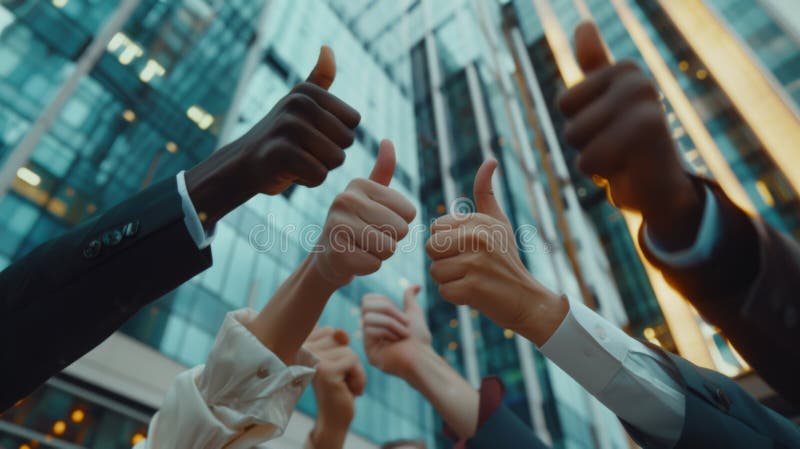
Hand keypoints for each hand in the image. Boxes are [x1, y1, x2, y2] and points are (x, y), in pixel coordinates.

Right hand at [185, 46, 360, 226]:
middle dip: (330, 154)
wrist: (243, 163)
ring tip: (298, 160)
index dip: (338, 136)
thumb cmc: (280, 135)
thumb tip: (327, 48)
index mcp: (308, 91)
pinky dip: (308, 181)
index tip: (314, 136)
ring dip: (320, 168)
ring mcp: (289, 127)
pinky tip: (290, 173)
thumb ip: (319, 79)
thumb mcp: (299, 102)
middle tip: (304, 151)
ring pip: (336, 159)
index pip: (353, 121)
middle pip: (347, 141)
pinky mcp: (282, 154)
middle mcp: (298, 104)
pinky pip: (319, 175)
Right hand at [304, 327, 365, 448]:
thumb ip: (338, 339)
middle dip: (346, 359)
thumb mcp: (338, 357)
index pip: (329, 331)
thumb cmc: (337, 387)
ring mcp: (311, 360)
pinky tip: (347, 390)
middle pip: (338, 338)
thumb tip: (340, 332)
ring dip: (354, 370)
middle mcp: (300, 351)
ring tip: (342, 385)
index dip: (338, 350)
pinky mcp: (325, 371)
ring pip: (348, 350)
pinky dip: (358, 377)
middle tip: (338, 378)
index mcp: (300, 346)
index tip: (330, 369)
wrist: (334, 418)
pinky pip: (353, 361)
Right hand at [310, 139, 416, 286]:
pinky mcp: (336, 252)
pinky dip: (368, 267)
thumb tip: (388, 141)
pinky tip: (353, 259)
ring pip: (389, 248)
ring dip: (380, 254)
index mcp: (360, 184)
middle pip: (400, 230)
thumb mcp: (369, 197)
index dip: (399, 223)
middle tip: (368, 237)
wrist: (327, 257)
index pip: (409, 212)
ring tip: (361, 247)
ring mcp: (338, 225)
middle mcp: (346, 199)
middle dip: (390, 240)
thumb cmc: (356, 225)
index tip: (376, 221)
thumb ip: (382, 171)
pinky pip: (374, 264)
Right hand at [362, 285, 430, 377]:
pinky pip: (369, 331)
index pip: (367, 299)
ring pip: (367, 318)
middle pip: (365, 304)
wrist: (423, 358)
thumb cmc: (420, 338)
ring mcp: (369, 342)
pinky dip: (387, 333)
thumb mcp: (414, 313)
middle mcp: (371, 330)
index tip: (400, 311)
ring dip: (391, 323)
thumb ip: (410, 299)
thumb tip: (417, 285)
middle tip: (404, 322)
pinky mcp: (369, 353)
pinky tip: (396, 341)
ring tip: (404, 334)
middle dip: (388, 310)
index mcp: (378, 320)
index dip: (383, 301)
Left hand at [426, 160, 567, 345]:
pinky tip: (475, 293)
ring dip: (449, 280)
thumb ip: (486, 193)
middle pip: (431, 248)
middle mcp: (479, 238)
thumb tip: (490, 160)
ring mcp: (476, 263)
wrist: (527, 300)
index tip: (467, 250)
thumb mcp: (498, 222)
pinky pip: (443, 291)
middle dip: (444, 261)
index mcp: (479, 220)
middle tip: (469, 267)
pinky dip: (456, 297)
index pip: (436, 228)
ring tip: (472, 279)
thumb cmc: (506, 260)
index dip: (446, 243)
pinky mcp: (473, 288)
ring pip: (435, 271)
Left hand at [557, 22, 702, 248]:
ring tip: (622, 157)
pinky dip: (604, 174)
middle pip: (570, 121)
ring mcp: (644, 102)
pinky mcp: (647, 130)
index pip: (565, 103)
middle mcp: (637, 79)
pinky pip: (590, 160)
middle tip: (617, 147)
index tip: (609, 128)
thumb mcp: (608, 102)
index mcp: (625, 69)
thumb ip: (595, 64)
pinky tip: (629, 170)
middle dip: (585, 144)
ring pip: (578, 140)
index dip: (579, 124)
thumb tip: (583, 23)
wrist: (662, 189)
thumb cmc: (629, 145)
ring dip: (594, 159)